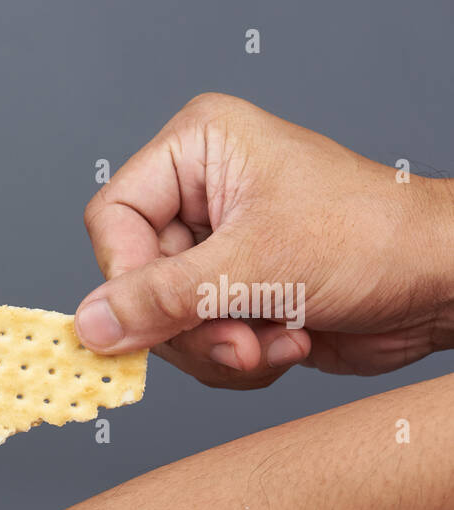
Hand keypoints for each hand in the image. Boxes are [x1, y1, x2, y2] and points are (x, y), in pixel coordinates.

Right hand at [75, 93, 453, 388]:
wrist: (444, 285)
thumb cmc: (375, 240)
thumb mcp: (256, 266)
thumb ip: (162, 299)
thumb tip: (91, 326)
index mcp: (199, 150)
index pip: (113, 219)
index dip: (127, 278)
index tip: (153, 320)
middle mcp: (200, 196)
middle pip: (137, 282)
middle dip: (192, 324)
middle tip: (240, 339)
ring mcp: (216, 249)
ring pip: (163, 324)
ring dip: (219, 347)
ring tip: (275, 337)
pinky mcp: (233, 295)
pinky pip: (196, 345)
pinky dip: (238, 359)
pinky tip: (286, 339)